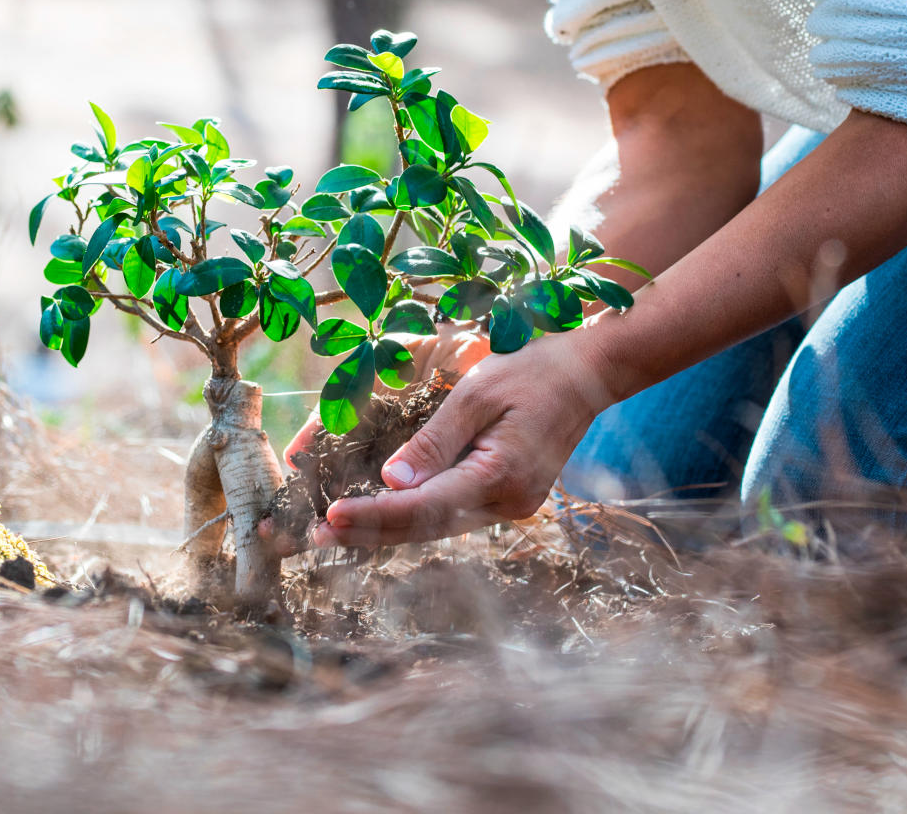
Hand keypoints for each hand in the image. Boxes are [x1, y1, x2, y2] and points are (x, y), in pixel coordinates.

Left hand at [309, 325, 615, 548]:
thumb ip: (433, 441)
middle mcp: (508, 502)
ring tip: (336, 531)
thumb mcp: (476, 393)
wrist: (590, 372)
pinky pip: (453, 515)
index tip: (330, 518)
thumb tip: (392, 481)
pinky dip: (414, 517)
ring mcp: (513, 505)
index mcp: (501, 475)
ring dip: (387, 529)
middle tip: (316, 536)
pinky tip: (380, 516)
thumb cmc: (532, 370)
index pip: (424, 508)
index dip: (375, 515)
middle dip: (370, 532)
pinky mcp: (510, 498)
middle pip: (427, 527)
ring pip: (438, 527)